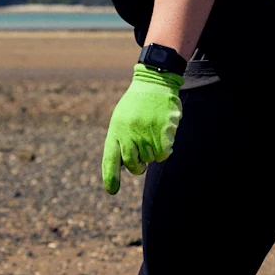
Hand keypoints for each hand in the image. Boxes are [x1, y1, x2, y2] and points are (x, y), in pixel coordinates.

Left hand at [101, 65, 183, 193]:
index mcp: (115, 132)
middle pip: (133, 166)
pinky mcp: (161, 133)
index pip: (110, 159)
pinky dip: (165, 149)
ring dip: (153, 152)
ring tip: (152, 133)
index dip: (111, 177)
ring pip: (150, 159)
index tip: (112, 190)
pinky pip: (163, 154)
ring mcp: (145, 134)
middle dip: (138, 167)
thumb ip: (121, 141)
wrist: (153, 83)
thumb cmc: (136, 105)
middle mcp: (128, 135)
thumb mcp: (121, 120)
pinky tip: (163, 135)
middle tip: (141, 164)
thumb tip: (124, 165)